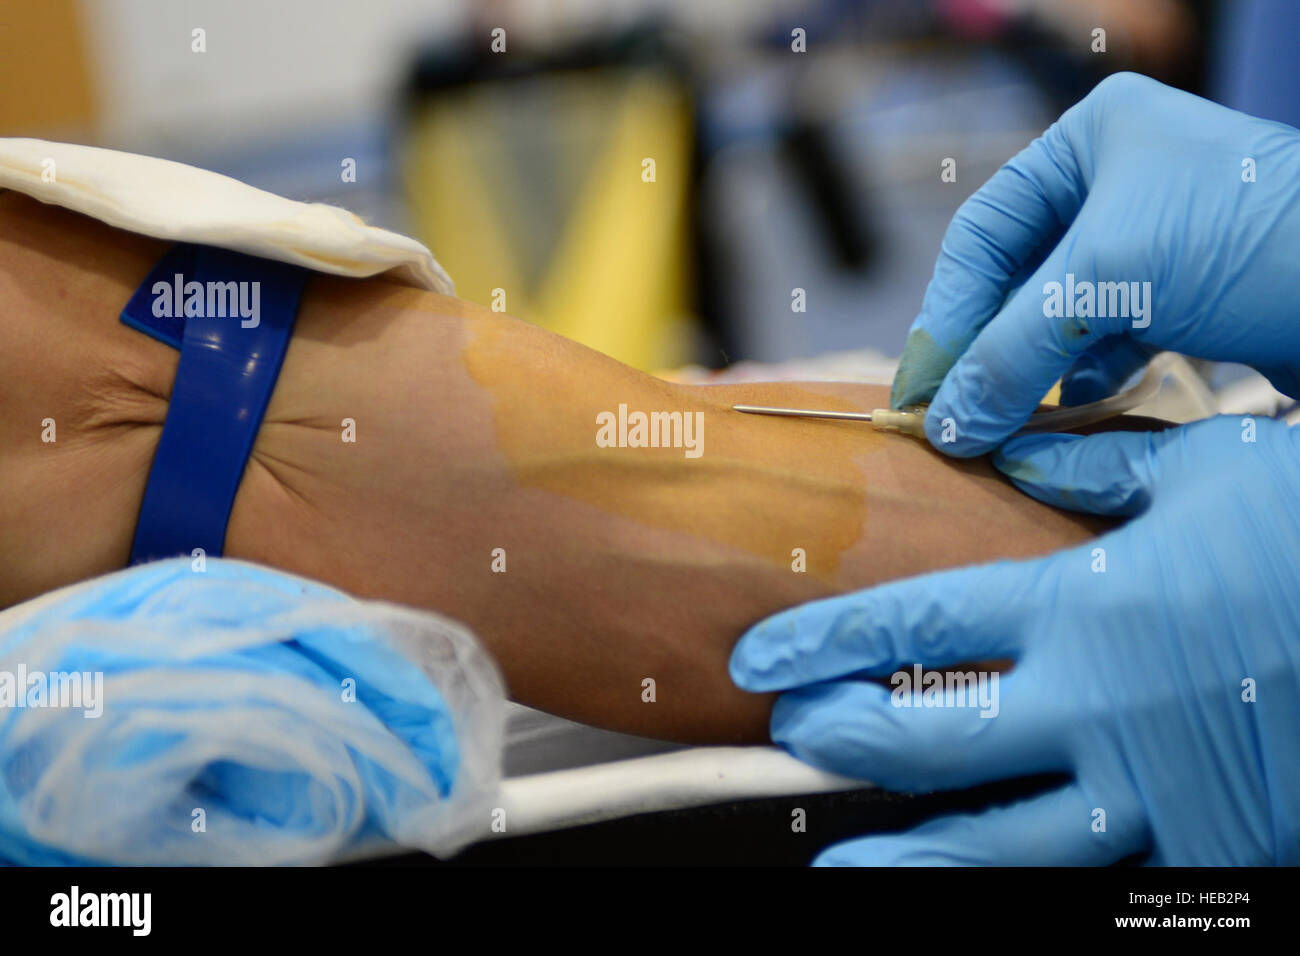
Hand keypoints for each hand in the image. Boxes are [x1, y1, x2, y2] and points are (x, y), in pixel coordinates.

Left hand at [730, 416, 1299, 863]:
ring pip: (1000, 844)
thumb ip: (1093, 462)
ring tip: (839, 870)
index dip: (823, 642)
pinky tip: (985, 887)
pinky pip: (1102, 883)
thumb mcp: (1209, 465)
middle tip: (795, 735)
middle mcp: (1104, 703)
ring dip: (909, 857)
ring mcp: (1158, 790)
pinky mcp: (1215, 849)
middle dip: (843, 738)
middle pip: (929, 738)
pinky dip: (1033, 888)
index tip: (763, 657)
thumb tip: (1008, 445)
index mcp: (1088, 602)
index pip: (915, 624)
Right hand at [890, 72, 1299, 454]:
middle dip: (986, 350)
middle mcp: (1119, 184)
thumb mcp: (1108, 284)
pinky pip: (1103, 344)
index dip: (945, 313)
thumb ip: (1010, 352)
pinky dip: (1078, 384)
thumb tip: (944, 424)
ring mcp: (1154, 244)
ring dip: (1028, 374)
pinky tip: (1067, 413)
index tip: (921, 387)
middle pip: (1017, 279)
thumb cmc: (1255, 244)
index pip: (983, 232)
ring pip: (1057, 318)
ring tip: (1000, 425)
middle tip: (951, 416)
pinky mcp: (1183, 300)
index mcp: (1095, 139)